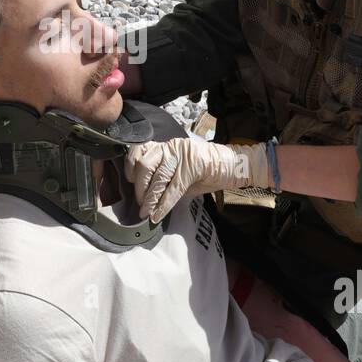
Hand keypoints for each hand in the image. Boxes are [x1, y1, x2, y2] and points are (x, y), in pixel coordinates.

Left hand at [123, 137, 269, 223]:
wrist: (231, 165)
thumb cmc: (205, 170)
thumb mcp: (179, 171)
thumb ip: (162, 178)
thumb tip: (145, 197)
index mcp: (166, 146)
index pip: (139, 151)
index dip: (130, 168)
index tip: (130, 183)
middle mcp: (171, 147)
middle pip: (144, 164)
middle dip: (139, 187)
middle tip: (140, 203)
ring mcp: (182, 155)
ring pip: (157, 176)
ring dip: (150, 198)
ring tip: (147, 212)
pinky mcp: (192, 166)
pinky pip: (173, 188)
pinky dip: (164, 205)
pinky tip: (158, 216)